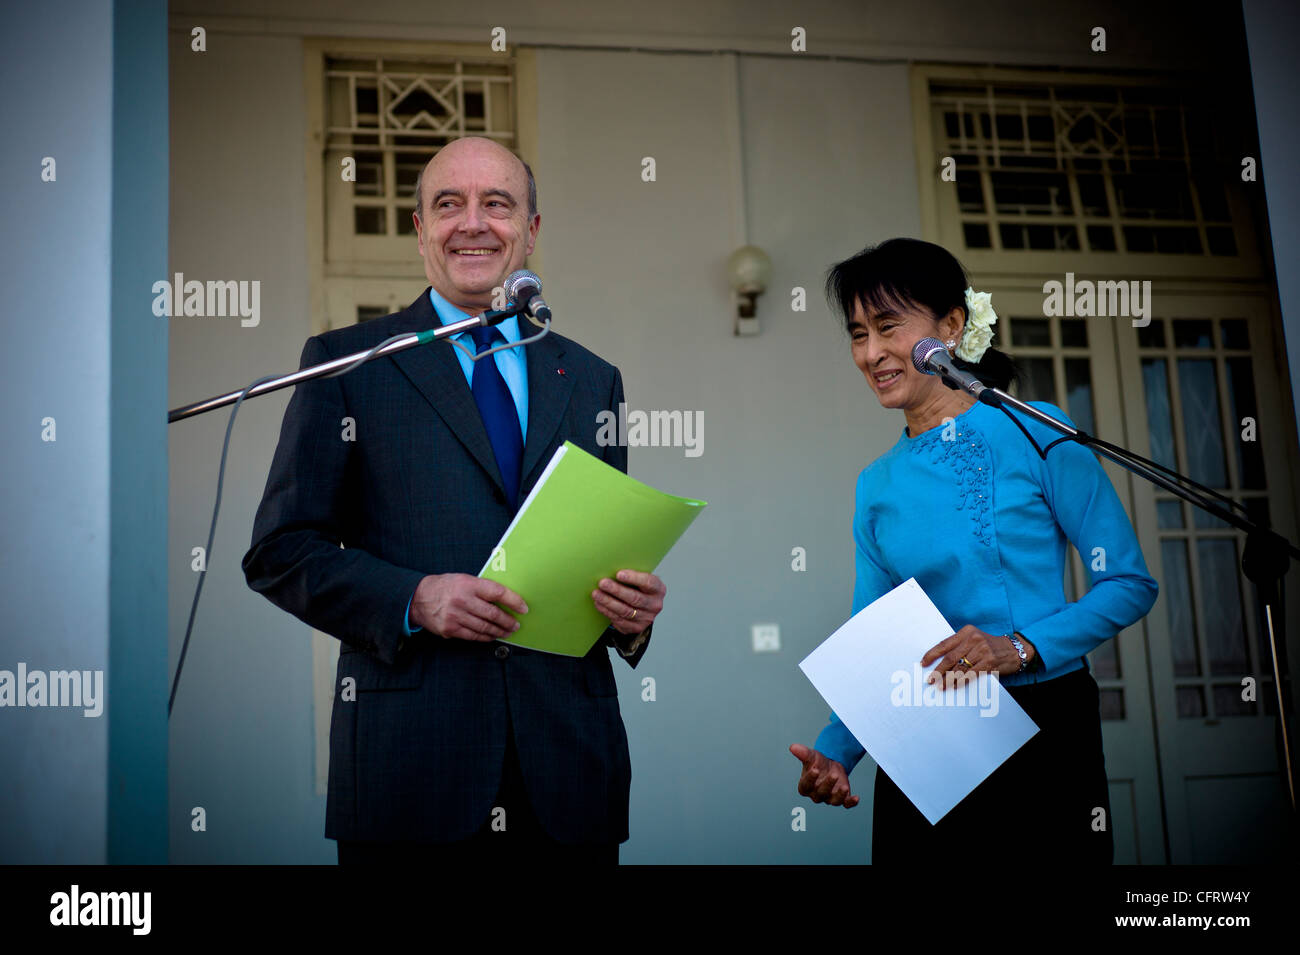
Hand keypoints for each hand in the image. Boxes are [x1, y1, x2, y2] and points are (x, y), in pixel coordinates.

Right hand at [410, 573, 527, 641]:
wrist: (418, 597)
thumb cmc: (445, 586)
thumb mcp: (463, 579)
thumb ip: (481, 588)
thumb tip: (505, 600)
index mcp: (468, 584)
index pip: (498, 593)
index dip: (514, 601)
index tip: (523, 608)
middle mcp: (463, 600)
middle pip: (493, 614)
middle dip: (508, 621)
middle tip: (516, 624)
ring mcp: (456, 616)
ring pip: (485, 627)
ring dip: (499, 631)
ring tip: (507, 632)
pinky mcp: (450, 629)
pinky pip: (473, 636)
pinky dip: (485, 637)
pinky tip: (492, 636)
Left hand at [592, 569, 663, 635]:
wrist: (643, 608)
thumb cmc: (639, 589)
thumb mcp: (640, 580)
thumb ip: (632, 575)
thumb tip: (611, 568)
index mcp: (658, 589)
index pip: (648, 583)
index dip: (634, 578)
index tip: (619, 574)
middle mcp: (655, 605)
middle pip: (635, 598)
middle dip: (617, 590)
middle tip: (603, 583)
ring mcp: (646, 618)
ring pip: (625, 610)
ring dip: (608, 602)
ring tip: (596, 594)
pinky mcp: (636, 627)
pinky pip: (619, 620)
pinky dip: (607, 611)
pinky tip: (599, 604)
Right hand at [790, 743, 858, 807]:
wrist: (831, 765)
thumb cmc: (817, 762)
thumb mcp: (810, 756)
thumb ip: (802, 753)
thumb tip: (793, 747)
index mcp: (806, 786)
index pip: (806, 785)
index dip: (810, 779)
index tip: (815, 769)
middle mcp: (816, 795)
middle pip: (820, 793)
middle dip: (828, 784)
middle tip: (834, 774)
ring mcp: (829, 798)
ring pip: (833, 800)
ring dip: (839, 795)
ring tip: (844, 787)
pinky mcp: (841, 799)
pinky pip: (846, 804)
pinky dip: (851, 803)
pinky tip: (856, 798)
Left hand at [921, 624, 1028, 687]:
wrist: (1015, 649)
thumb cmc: (990, 646)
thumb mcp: (974, 639)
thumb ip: (960, 646)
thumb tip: (940, 662)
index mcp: (966, 632)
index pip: (944, 644)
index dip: (932, 654)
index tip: (923, 663)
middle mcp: (973, 639)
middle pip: (950, 657)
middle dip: (938, 670)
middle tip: (930, 680)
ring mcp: (982, 650)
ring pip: (960, 667)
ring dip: (948, 679)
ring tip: (940, 686)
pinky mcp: (990, 662)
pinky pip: (971, 674)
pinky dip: (961, 681)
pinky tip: (955, 686)